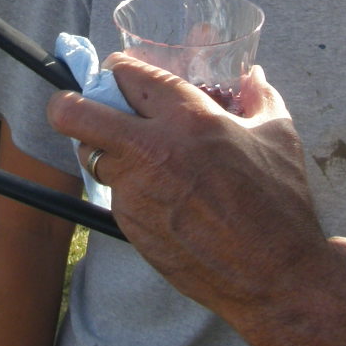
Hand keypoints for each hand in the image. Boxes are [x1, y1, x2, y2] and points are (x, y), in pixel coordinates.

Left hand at [46, 57, 327, 321]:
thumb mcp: (278, 136)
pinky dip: (132, 190)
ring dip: (106, 152)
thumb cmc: (280, 202)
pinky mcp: (130, 227)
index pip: (128, 75)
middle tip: (77, 108)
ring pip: (92, 158)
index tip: (117, 74)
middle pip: (74, 115)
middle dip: (66, 105)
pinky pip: (116, 196)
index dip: (116, 69)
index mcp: (188, 118)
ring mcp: (134, 192)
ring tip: (136, 157)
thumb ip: (259, 97)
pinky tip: (164, 198)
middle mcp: (151, 150)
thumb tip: (254, 77)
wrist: (273, 276)